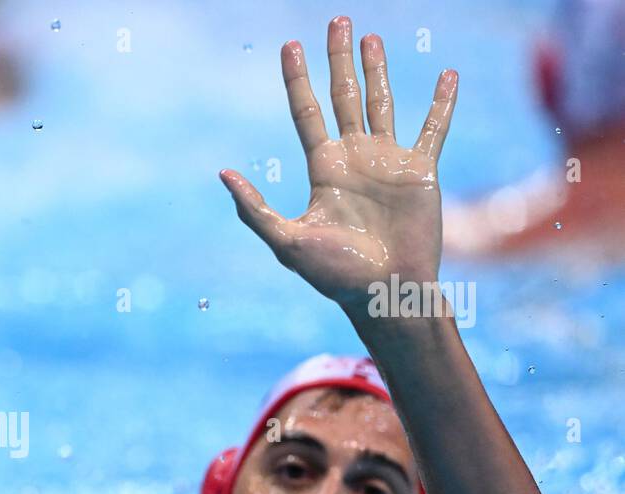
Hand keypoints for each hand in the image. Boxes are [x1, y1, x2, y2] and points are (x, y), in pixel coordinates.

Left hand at [219, 17, 456, 312]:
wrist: (384, 291)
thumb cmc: (335, 275)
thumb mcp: (287, 242)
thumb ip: (255, 209)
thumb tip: (223, 174)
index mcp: (324, 170)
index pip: (307, 112)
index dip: (298, 79)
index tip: (289, 46)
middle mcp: (354, 159)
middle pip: (344, 96)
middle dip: (339, 59)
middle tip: (337, 19)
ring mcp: (389, 162)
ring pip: (382, 102)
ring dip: (378, 70)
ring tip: (371, 37)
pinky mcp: (421, 172)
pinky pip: (434, 128)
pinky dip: (442, 103)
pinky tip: (446, 74)